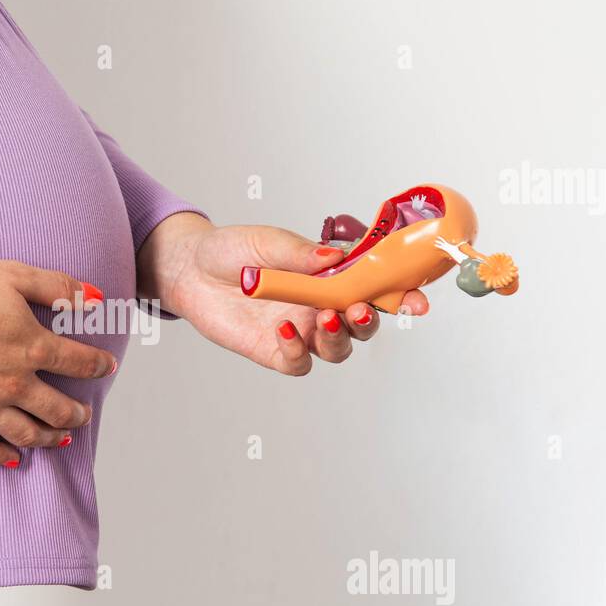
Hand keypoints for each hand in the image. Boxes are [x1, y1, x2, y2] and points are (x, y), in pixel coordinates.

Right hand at [0, 250, 115, 465]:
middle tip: (83, 415)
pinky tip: (11, 459)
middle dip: (76, 414)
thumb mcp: (11, 274)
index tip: (105, 367)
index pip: (78, 362)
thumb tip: (94, 297)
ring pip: (25, 433)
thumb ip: (57, 286)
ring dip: (48, 438)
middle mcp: (12, 383)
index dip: (97, 365)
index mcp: (30, 348)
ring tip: (61, 440)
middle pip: (57, 409)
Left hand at [139, 213, 428, 373]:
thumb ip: (302, 254)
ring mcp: (301, 331)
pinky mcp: (276, 350)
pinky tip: (284, 330)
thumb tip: (335, 258)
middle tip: (360, 309)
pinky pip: (299, 362)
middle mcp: (323, 306)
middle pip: (363, 325)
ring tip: (325, 317)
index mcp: (332, 277)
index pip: (375, 288)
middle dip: (371, 320)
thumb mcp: (269, 243)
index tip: (416, 299)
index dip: (400, 296)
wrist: (189, 269)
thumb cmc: (234, 251)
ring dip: (339, 337)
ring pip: (337, 348)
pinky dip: (298, 350)